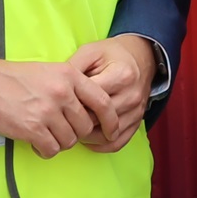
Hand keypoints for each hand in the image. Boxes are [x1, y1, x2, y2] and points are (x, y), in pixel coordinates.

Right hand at [0, 59, 121, 158]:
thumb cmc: (15, 78)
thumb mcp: (50, 71)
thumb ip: (71, 86)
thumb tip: (89, 111)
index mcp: (70, 75)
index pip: (103, 102)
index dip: (111, 120)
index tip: (111, 131)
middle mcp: (62, 92)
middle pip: (85, 126)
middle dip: (75, 133)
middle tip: (59, 129)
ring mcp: (48, 111)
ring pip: (70, 140)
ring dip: (59, 142)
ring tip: (44, 134)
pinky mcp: (32, 129)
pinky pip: (52, 150)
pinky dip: (45, 150)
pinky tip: (35, 142)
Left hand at [67, 37, 157, 152]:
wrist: (141, 56)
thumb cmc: (112, 54)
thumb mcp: (91, 52)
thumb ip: (73, 67)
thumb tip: (56, 87)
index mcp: (121, 75)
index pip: (92, 99)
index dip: (73, 103)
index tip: (61, 102)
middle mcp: (132, 95)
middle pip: (98, 119)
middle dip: (77, 121)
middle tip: (62, 118)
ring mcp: (137, 111)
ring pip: (107, 135)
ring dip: (88, 136)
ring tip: (74, 127)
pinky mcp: (138, 122)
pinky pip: (118, 143)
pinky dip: (101, 145)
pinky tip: (88, 139)